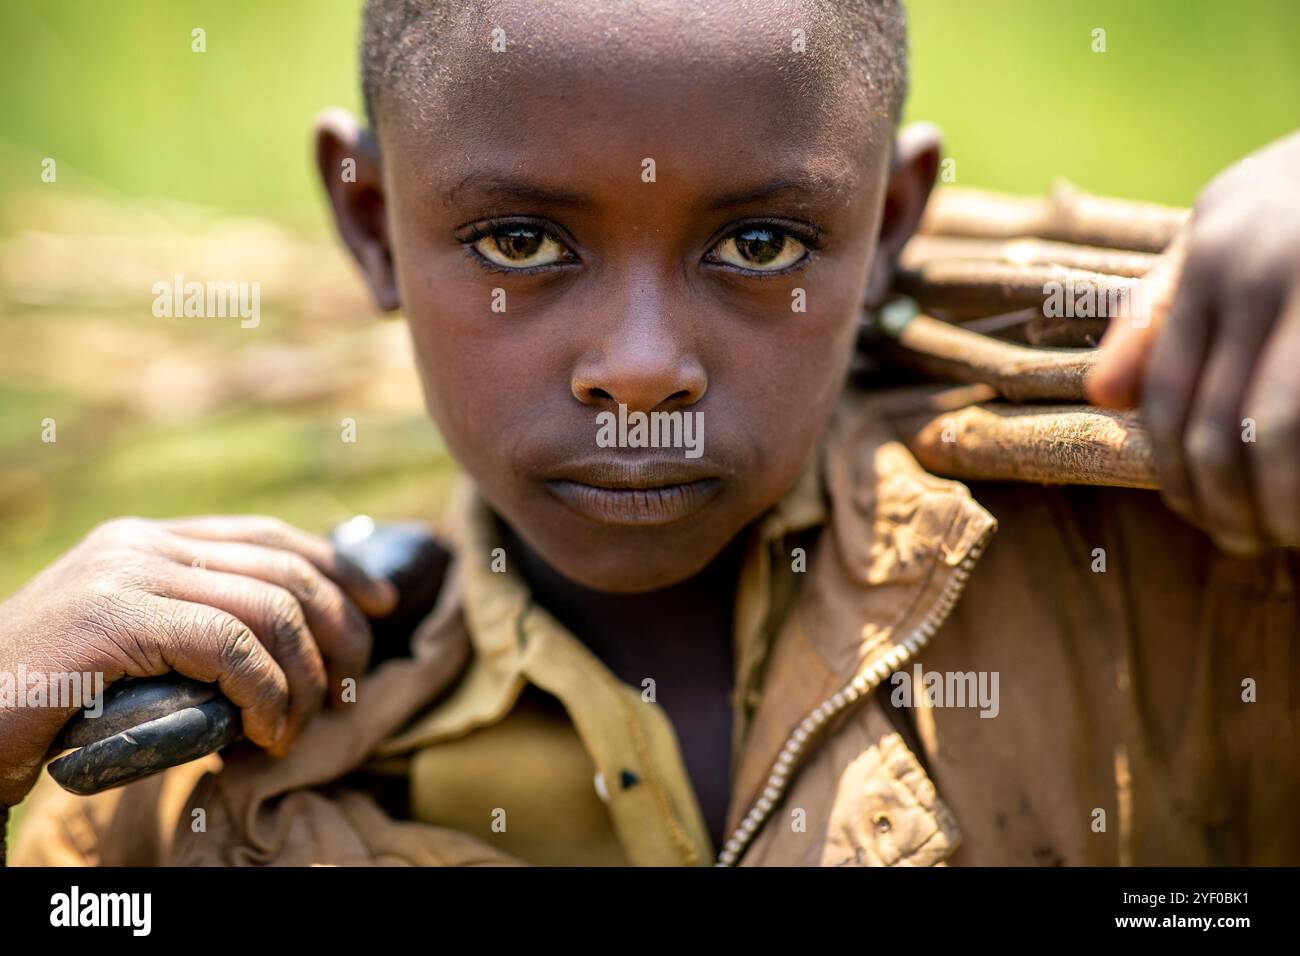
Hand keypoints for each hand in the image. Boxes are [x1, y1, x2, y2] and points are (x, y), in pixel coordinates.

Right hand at [0, 515, 396, 807]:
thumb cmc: (49, 699)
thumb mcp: (138, 646)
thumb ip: (199, 624)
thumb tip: (294, 643)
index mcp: (152, 539)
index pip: (272, 537)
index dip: (340, 568)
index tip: (381, 607)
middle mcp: (145, 542)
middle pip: (286, 571)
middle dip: (337, 633)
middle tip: (343, 691)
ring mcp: (129, 572)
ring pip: (271, 609)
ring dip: (304, 678)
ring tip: (295, 728)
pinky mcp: (116, 616)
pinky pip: (232, 647)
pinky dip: (267, 694)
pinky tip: (264, 732)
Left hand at [1087, 131, 1299, 553]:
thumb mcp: (1223, 227)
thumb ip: (1158, 307)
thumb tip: (1100, 395)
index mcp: (1215, 257)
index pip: (1166, 394)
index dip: (1174, 471)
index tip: (1194, 513)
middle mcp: (1266, 273)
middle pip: (1216, 425)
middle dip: (1223, 502)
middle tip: (1241, 541)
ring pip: (1275, 432)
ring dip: (1275, 502)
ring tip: (1281, 533)